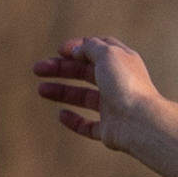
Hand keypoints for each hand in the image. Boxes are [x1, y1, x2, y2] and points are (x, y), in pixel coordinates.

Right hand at [34, 37, 164, 151]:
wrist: (140, 121)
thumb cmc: (125, 85)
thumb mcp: (108, 54)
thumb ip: (91, 47)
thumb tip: (77, 50)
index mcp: (123, 63)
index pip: (100, 50)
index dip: (79, 47)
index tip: (60, 51)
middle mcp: (120, 83)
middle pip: (87, 73)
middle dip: (62, 69)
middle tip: (37, 69)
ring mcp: (115, 107)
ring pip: (85, 97)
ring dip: (63, 92)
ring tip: (40, 90)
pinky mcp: (110, 129)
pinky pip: (89, 126)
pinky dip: (74, 121)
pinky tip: (61, 115)